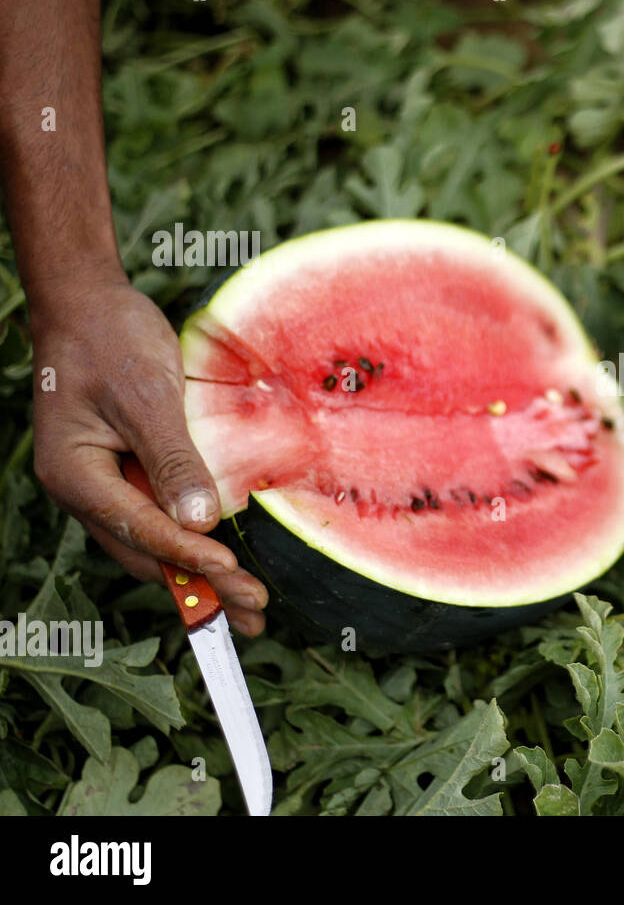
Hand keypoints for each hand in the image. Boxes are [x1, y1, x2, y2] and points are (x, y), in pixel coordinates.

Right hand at [30, 278, 267, 634]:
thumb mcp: (145, 396)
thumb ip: (174, 460)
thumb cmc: (111, 341)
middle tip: (252, 613)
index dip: (189, 554)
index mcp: (76, 475)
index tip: (234, 574)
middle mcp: (86, 489)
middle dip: (201, 585)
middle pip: (146, 552)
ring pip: (154, 543)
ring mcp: (105, 484)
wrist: (89, 306)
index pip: (141, 529)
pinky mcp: (128, 473)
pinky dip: (193, 541)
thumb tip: (201, 521)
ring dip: (200, 574)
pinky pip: (160, 518)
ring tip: (246, 607)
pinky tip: (224, 561)